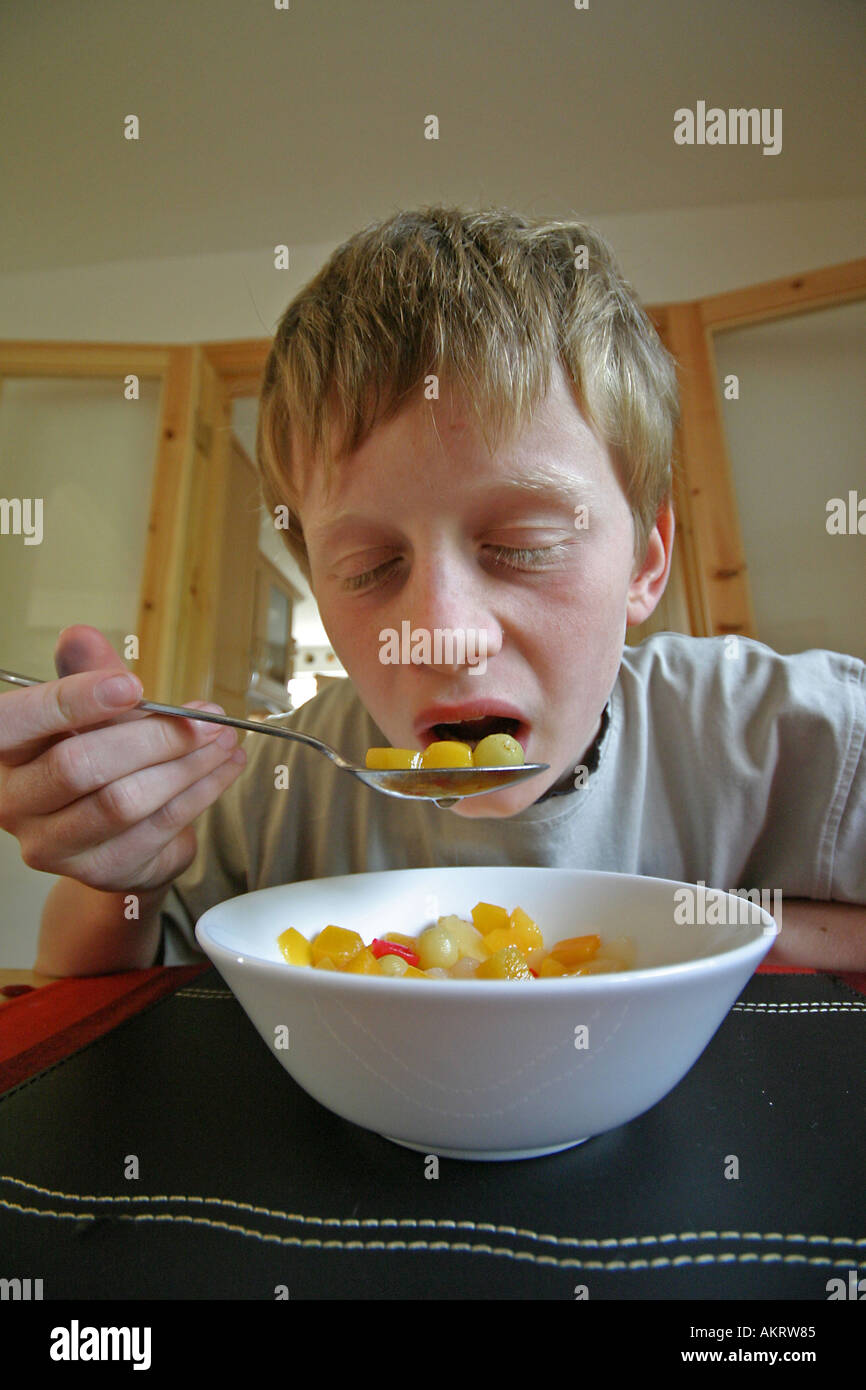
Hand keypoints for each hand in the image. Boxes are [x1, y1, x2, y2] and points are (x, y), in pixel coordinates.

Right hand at [0, 625, 246, 892]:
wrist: (116, 833)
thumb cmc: (99, 757)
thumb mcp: (93, 708)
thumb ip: (88, 673)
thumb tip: (79, 635)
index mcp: (3, 750)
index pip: (17, 721)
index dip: (74, 701)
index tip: (132, 685)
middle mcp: (13, 801)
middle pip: (79, 766)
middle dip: (154, 737)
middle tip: (206, 717)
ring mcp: (51, 844)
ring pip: (124, 802)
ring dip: (187, 765)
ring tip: (223, 739)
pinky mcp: (97, 871)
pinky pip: (156, 828)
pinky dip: (199, 793)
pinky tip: (223, 768)